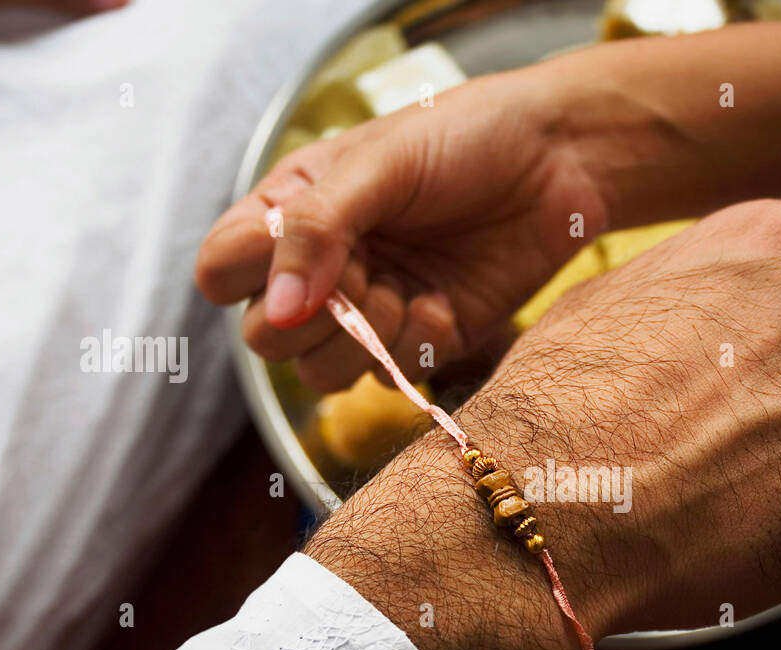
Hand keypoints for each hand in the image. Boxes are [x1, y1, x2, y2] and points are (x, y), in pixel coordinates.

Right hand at [193, 68, 609, 392]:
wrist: (558, 162)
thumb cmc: (466, 140)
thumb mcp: (381, 164)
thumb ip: (319, 229)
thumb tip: (275, 311)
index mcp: (290, 212)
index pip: (221, 271)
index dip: (250, 278)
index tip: (307, 255)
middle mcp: (320, 269)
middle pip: (265, 339)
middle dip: (312, 319)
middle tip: (367, 276)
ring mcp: (370, 311)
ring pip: (321, 375)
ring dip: (364, 341)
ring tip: (409, 291)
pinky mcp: (422, 342)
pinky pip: (390, 378)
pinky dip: (417, 347)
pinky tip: (445, 303)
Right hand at [307, 200, 780, 649]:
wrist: (551, 504)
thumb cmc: (559, 408)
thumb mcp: (612, 300)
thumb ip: (691, 295)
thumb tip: (709, 322)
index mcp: (769, 236)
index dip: (756, 351)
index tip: (723, 388)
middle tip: (723, 448)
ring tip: (726, 494)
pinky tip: (747, 528)